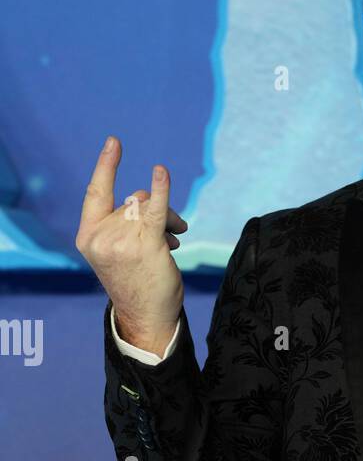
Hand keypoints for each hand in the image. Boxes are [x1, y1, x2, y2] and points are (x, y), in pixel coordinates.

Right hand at [76, 136, 186, 352]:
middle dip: (156, 210)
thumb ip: (125, 222)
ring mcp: (122, 240)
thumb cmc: (137, 283)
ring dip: (170, 218)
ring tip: (176, 237)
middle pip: (133, 200)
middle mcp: (101, 236)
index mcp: (88, 237)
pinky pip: (155, 208)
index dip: (105, 166)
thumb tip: (147, 196)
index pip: (96, 193)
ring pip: (149, 206)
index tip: (114, 142)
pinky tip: (161, 173)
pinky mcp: (145, 243)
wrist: (146, 317)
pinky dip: (161, 189)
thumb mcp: (119, 251)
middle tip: (174, 233)